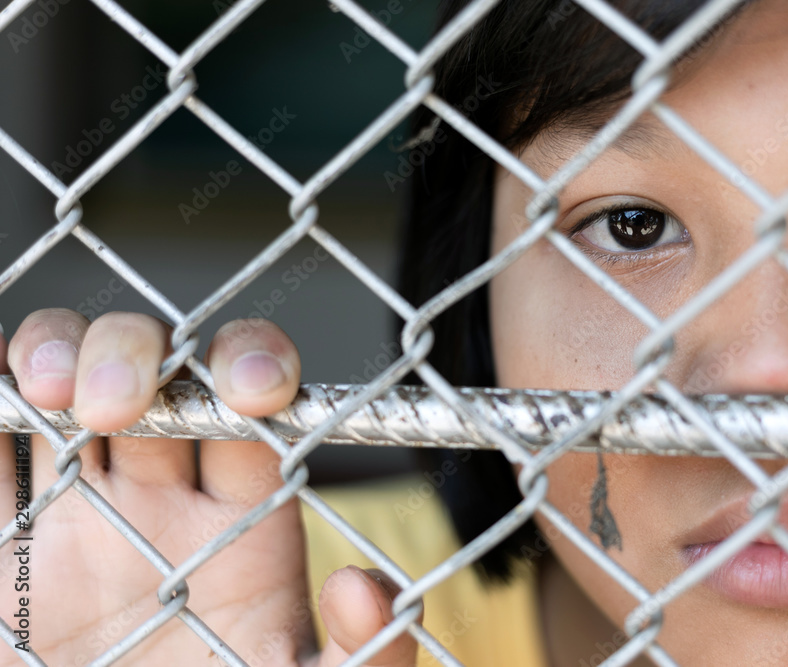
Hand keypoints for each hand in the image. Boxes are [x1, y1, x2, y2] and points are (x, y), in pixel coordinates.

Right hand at [0, 309, 417, 665]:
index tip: (255, 391)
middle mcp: (163, 494)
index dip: (259, 366)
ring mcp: (80, 504)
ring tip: (54, 388)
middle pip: (161, 368)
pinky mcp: (5, 532)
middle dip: (144, 351)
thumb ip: (362, 653)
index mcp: (241, 517)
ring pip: (73, 377)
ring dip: (62, 350)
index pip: (255, 403)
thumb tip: (363, 589)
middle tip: (120, 405)